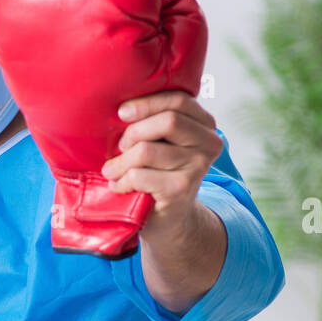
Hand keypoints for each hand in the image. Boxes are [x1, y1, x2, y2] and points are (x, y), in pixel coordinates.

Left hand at [100, 91, 223, 237]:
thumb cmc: (159, 173)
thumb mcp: (162, 143)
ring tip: (112, 171)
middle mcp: (209, 143)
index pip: (179, 101)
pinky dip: (122, 181)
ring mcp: (198, 167)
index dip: (147, 103)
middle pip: (167, 121)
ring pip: (147, 150)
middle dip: (134, 132)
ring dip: (121, 162)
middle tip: (120, 147)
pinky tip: (118, 186)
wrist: (170, 219)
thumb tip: (122, 108)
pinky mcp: (181, 189)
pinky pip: (139, 175)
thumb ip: (155, 122)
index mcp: (206, 125)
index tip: (122, 113)